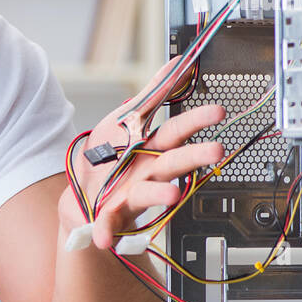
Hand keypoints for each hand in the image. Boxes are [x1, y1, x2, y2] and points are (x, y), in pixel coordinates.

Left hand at [62, 57, 226, 250]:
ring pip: (150, 192)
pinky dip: (105, 232)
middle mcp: (149, 171)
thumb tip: (178, 62)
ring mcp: (132, 194)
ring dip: (160, 193)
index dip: (196, 120)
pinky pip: (107, 224)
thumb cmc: (113, 157)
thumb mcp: (129, 118)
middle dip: (195, 156)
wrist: (83, 194)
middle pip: (174, 161)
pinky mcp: (111, 214)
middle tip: (217, 150)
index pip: (177, 129)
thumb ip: (154, 93)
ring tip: (172, 194)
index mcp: (153, 147)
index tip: (218, 111)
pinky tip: (103, 239)